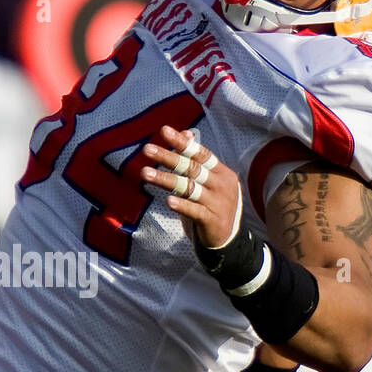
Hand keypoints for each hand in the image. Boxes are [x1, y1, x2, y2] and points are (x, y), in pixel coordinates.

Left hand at [141, 125, 242, 248]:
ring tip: (145, 173)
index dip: (182, 143)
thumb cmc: (212, 206)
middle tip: (147, 149)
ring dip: (166, 179)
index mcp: (222, 173)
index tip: (163, 131)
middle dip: (168, 157)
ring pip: (189, 188)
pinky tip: (168, 201)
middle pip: (192, 168)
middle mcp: (222, 185)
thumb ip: (197, 160)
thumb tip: (187, 134)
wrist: (227, 241)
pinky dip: (181, 206)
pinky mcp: (213, 220)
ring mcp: (219, 203)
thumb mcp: (208, 182)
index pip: (201, 154)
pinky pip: (194, 211)